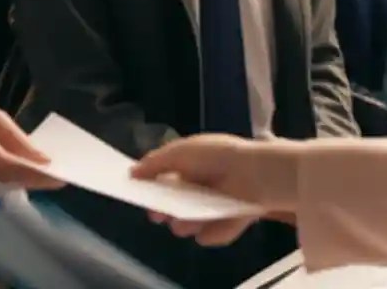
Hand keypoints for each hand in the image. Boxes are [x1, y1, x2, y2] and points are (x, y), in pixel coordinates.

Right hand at [0, 105, 63, 193]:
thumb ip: (16, 138)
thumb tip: (43, 159)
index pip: (7, 166)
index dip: (34, 174)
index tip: (59, 177)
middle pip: (12, 183)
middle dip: (37, 180)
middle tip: (61, 175)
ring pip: (6, 188)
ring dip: (25, 179)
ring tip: (44, 168)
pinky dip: (11, 181)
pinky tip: (22, 171)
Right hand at [130, 135, 300, 246]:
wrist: (255, 173)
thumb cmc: (216, 156)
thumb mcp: (180, 151)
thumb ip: (155, 162)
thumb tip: (131, 173)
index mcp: (192, 167)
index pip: (166, 181)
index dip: (151, 188)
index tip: (137, 193)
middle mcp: (201, 188)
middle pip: (173, 205)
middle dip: (162, 210)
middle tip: (156, 213)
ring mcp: (213, 209)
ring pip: (187, 223)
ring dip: (183, 222)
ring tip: (185, 217)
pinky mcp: (226, 227)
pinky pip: (210, 235)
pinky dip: (209, 231)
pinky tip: (210, 223)